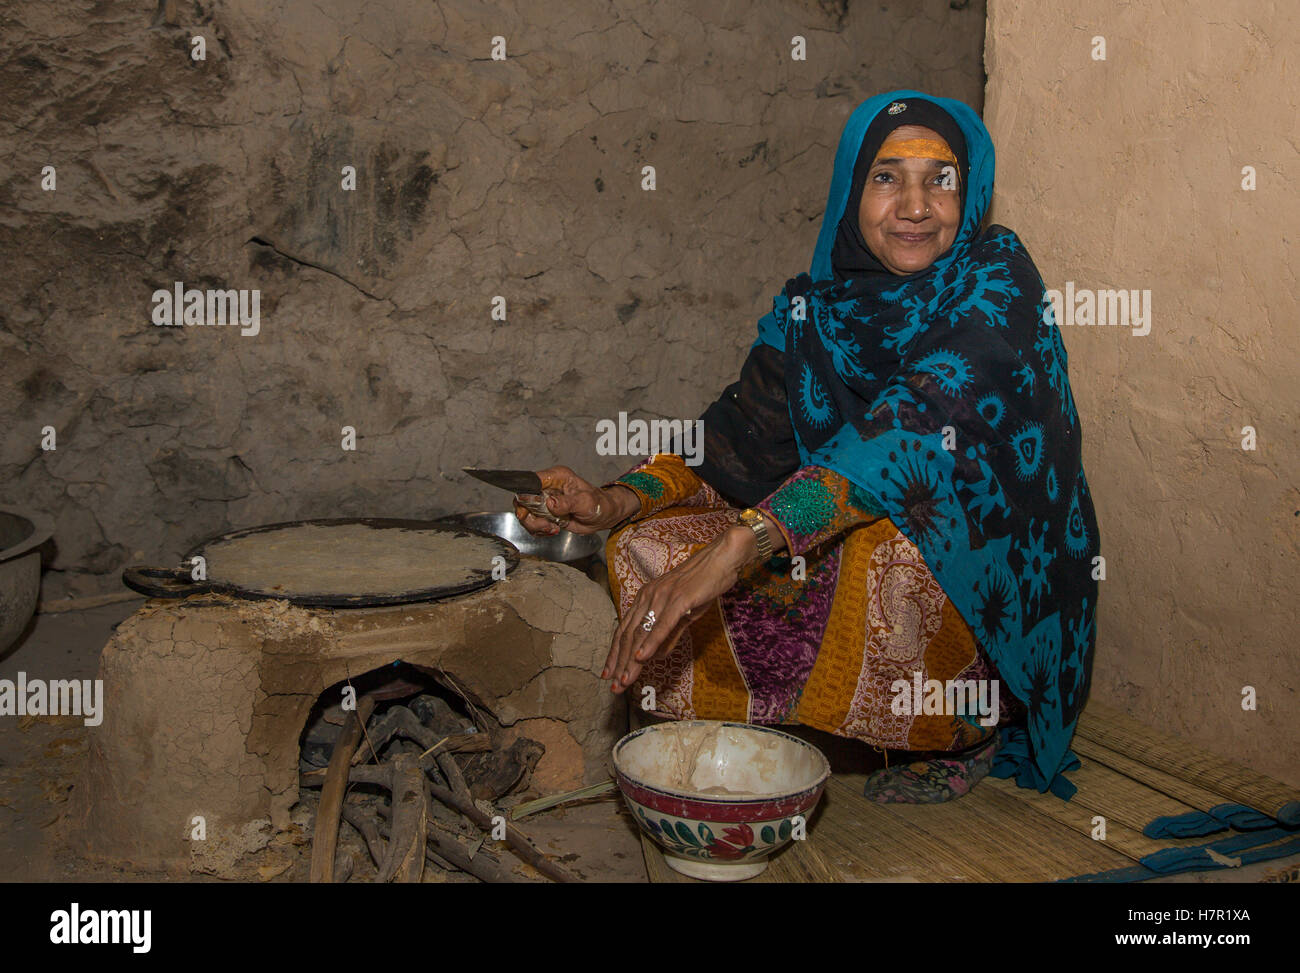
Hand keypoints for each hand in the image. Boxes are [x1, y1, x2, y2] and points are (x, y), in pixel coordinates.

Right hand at [512, 466, 639, 536]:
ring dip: (536, 525)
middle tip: (546, 524)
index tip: (531, 509)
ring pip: (525, 513)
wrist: (603, 516)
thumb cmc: (598, 504)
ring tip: (552, 528)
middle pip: (523, 499)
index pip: (532, 481)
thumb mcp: (585, 503)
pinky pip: (533, 523)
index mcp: (556, 477)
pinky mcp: (545, 513)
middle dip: (531, 516)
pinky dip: (540, 530)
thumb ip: (567, 503)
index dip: (526, 495)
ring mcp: (545, 501)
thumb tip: (550, 503)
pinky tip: (553, 529)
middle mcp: (547, 487)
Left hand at [602, 525, 758, 692]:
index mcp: (646, 597)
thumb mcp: (684, 612)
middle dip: (619, 663)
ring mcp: (662, 597)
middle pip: (628, 634)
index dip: (615, 654)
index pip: (624, 630)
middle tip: (613, 687)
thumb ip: (669, 634)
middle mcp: (649, 596)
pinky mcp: (679, 599)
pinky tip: (642, 658)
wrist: (722, 558)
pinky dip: (650, 643)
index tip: (608, 673)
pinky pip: (662, 625)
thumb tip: (656, 655)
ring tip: (624, 680)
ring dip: (631, 660)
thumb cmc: (704, 584)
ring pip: (641, 632)